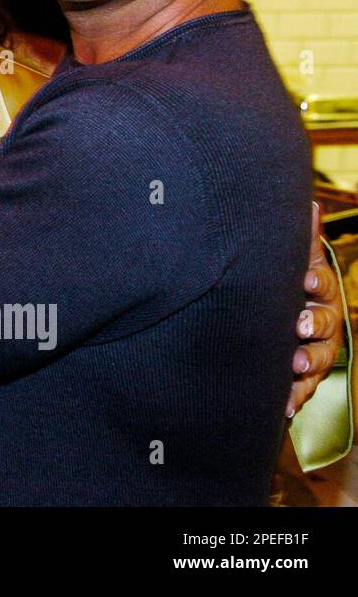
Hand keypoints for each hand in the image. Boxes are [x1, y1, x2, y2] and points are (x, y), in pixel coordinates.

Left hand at [287, 203, 345, 417]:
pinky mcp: (303, 379)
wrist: (281, 326)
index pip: (324, 286)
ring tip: (294, 365)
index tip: (307, 281)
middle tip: (300, 326)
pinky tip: (285, 403)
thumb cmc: (290, 287)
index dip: (318, 283)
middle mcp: (323, 324)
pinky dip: (294, 396)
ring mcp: (315, 352)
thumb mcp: (295, 263)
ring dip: (307, 362)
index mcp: (320, 293)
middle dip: (315, 325)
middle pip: (326, 325)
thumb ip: (302, 240)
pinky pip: (302, 389)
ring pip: (317, 359)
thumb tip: (311, 203)